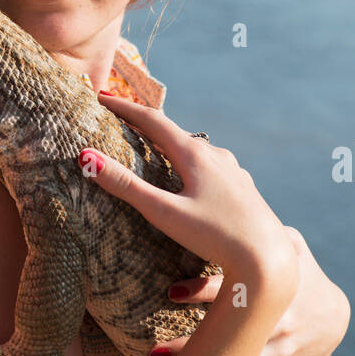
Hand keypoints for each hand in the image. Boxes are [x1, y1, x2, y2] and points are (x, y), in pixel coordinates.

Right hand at [78, 91, 297, 297]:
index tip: (100, 97)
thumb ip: (126, 187)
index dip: (124, 108)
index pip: (152, 120)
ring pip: (194, 148)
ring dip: (170, 143)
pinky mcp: (242, 186)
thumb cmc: (215, 237)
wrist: (268, 257)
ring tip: (152, 146)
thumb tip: (86, 157)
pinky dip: (190, 161)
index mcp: (194, 155)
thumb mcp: (165, 213)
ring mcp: (232, 170)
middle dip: (145, 124)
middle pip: (173, 131)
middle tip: (120, 120)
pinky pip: (210, 164)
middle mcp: (216, 155)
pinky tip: (191, 176)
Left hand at [147, 228, 349, 355]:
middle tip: (152, 352)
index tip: (172, 291)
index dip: (204, 291)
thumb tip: (237, 185)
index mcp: (274, 285)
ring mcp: (272, 348)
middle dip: (190, 345)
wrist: (333, 317)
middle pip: (226, 335)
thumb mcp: (292, 245)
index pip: (235, 287)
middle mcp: (274, 320)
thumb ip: (265, 227)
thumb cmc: (301, 271)